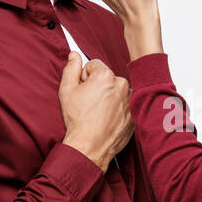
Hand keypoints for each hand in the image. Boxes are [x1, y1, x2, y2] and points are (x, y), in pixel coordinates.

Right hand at [57, 51, 132, 171]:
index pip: (94, 65)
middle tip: (89, 103)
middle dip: (98, 86)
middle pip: (107, 78)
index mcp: (106, 75)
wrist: (90, 146)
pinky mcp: (135, 113)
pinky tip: (107, 118)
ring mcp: (130, 99)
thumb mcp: (67, 90)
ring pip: (117, 91)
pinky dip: (118, 109)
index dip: (85, 77)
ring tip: (99, 113)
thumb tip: (74, 55)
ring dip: (109, 97)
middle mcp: (122, 85)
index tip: (83, 90)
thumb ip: (71, 68)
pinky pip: (125, 104)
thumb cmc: (78, 120)